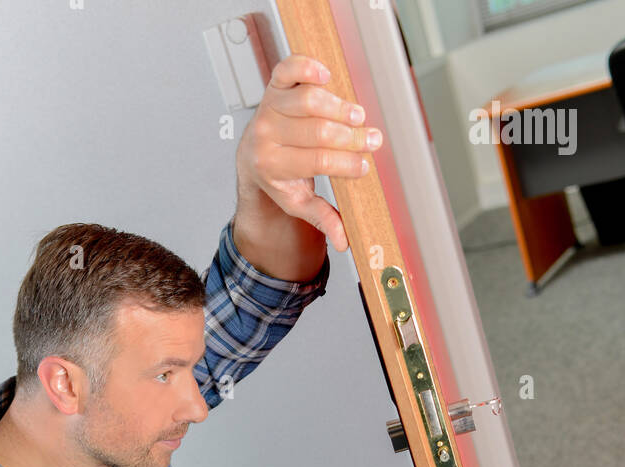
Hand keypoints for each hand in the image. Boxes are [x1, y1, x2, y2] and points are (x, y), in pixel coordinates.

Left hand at [235, 54, 381, 252]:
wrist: (252, 155)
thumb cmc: (280, 177)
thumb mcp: (298, 201)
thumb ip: (321, 217)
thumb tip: (345, 242)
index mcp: (272, 166)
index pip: (316, 161)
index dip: (345, 162)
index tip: (365, 164)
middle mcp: (266, 134)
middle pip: (318, 131)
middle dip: (350, 137)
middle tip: (372, 140)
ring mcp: (270, 106)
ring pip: (309, 100)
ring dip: (339, 107)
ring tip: (358, 116)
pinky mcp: (274, 85)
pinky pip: (290, 69)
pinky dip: (308, 67)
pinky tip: (327, 76)